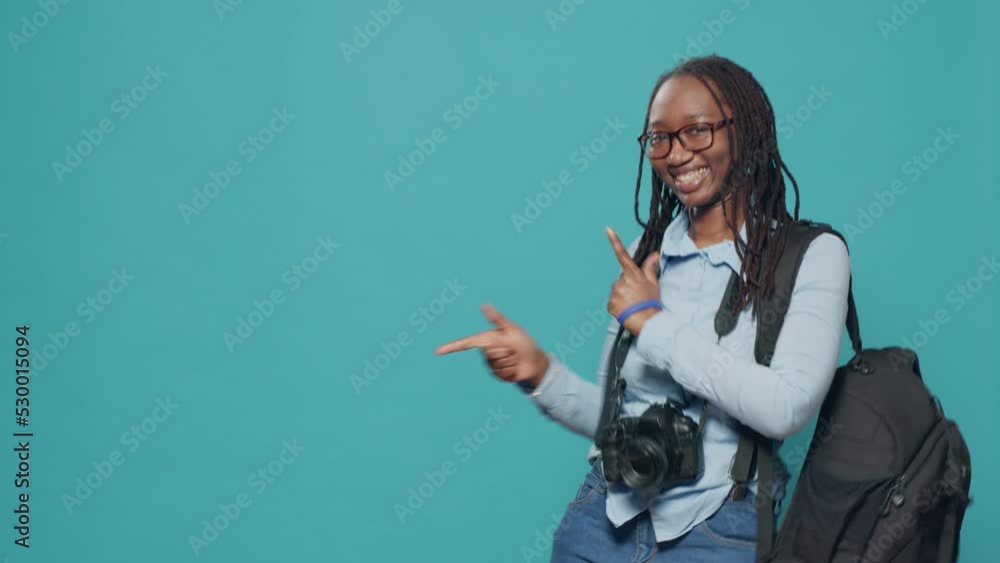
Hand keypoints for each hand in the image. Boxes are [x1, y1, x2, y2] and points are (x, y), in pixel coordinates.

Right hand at [434, 303, 550, 387]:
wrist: (534, 361)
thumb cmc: (523, 342)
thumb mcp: (511, 329)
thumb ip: (497, 318)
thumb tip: (484, 304)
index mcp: (486, 339)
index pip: (465, 343)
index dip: (451, 347)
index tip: (437, 351)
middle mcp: (486, 352)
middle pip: (487, 354)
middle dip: (504, 352)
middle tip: (513, 349)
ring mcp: (491, 364)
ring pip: (495, 365)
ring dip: (510, 362)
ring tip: (516, 358)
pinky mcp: (497, 375)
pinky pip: (501, 374)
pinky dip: (512, 371)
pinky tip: (516, 368)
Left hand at [606, 226, 661, 334]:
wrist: (647, 321)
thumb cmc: (651, 302)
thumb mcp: (653, 283)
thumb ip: (650, 267)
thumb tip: (655, 254)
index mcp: (632, 273)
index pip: (623, 254)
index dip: (615, 241)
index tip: (608, 229)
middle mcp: (622, 280)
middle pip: (621, 279)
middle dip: (626, 286)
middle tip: (636, 296)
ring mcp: (615, 291)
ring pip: (616, 291)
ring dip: (622, 296)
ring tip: (632, 304)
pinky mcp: (610, 303)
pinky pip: (612, 302)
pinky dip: (617, 305)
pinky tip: (626, 309)